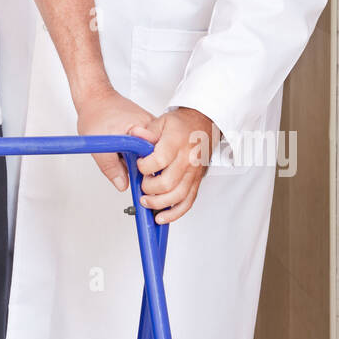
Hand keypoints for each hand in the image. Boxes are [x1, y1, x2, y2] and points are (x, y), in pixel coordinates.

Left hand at [76, 88, 156, 191]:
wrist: (94, 96)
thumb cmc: (96, 112)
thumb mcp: (99, 143)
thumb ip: (110, 166)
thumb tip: (122, 184)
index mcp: (144, 128)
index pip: (156, 157)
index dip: (147, 172)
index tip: (139, 182)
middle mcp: (151, 128)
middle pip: (156, 158)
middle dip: (143, 169)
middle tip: (127, 171)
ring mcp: (150, 129)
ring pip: (150, 155)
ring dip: (138, 162)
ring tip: (122, 159)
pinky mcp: (145, 131)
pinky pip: (145, 149)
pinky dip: (136, 156)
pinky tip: (125, 154)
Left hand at [127, 107, 218, 223]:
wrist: (204, 124)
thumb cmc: (181, 124)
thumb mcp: (161, 121)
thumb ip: (146, 132)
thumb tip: (134, 134)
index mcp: (176, 143)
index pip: (158, 161)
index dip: (144, 167)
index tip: (138, 165)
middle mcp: (187, 159)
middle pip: (167, 183)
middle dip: (149, 188)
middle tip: (141, 185)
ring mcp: (193, 172)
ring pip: (177, 196)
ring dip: (159, 204)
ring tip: (146, 203)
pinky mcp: (197, 181)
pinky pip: (188, 201)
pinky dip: (175, 213)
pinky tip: (162, 217)